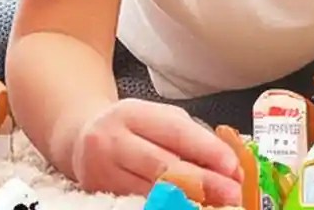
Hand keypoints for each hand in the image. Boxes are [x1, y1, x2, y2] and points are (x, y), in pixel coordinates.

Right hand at [71, 99, 242, 204]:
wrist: (80, 137)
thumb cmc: (130, 128)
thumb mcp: (156, 118)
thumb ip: (191, 136)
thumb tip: (229, 165)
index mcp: (130, 113)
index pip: (174, 131)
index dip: (206, 149)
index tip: (232, 165)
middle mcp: (111, 140)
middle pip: (162, 166)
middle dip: (203, 182)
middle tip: (232, 193)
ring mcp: (102, 171)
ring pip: (152, 191)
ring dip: (190, 200)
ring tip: (216, 204)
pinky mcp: (100, 193)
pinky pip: (140, 203)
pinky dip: (168, 206)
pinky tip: (187, 207)